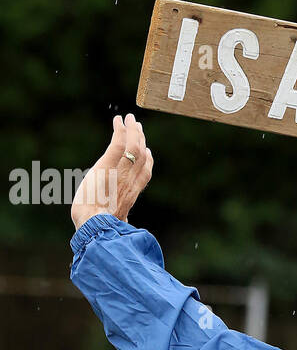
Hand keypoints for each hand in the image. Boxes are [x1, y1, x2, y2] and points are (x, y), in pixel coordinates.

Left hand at [71, 113, 153, 229]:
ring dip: (132, 131)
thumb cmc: (101, 229)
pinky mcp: (107, 167)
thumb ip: (120, 218)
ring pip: (133, 147)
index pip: (144, 174)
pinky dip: (120, 131)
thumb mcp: (115, 222)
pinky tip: (119, 120)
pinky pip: (118, 145)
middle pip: (141, 157)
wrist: (95, 226)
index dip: (147, 160)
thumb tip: (124, 224)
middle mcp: (130, 182)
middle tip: (138, 127)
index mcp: (131, 195)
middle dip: (141, 140)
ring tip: (130, 119)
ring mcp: (120, 173)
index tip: (147, 150)